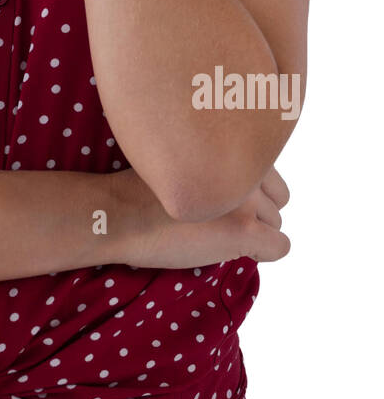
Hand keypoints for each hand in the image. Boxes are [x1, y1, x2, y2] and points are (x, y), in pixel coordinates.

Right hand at [120, 164, 290, 269]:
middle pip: (277, 201)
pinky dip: (262, 253)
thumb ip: (217, 163)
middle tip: (220, 222)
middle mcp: (244, 166)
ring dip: (254, 234)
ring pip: (276, 224)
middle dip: (256, 215)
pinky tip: (231, 250)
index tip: (222, 203)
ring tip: (216, 235)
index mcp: (231, 145)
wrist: (118, 213)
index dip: (249, 194)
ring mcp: (246, 198)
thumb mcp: (183, 160)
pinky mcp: (243, 229)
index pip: (269, 175)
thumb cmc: (141, 190)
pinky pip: (279, 246)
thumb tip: (244, 185)